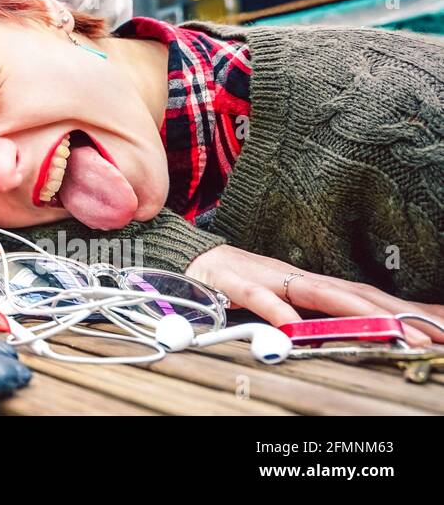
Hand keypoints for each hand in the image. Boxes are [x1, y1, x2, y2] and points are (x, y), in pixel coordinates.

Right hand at [186, 244, 443, 345]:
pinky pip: (254, 296)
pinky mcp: (229, 282)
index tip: (435, 328)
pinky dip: (275, 309)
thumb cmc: (231, 286)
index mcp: (306, 284)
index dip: (398, 311)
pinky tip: (292, 325)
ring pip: (315, 291)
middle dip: (392, 313)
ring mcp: (263, 276)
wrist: (181, 258)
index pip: (362, 296)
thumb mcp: (274, 303)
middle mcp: (292, 277)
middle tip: (428, 334)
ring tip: (387, 327)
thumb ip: (305, 319)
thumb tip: (338, 341)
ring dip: (353, 309)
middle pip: (351, 293)